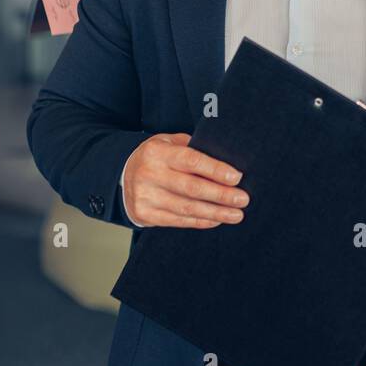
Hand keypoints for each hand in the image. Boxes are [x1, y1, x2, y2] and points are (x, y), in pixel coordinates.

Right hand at [123, 132, 247, 227]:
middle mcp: (149, 174)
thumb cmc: (157, 157)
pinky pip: (178, 221)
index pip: (191, 161)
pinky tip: (216, 220)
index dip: (215, 170)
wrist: (122, 174)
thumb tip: (228, 163)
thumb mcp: (170, 143)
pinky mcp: (144, 214)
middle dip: (221, 195)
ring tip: (236, 214)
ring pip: (187, 208)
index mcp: (158, 152)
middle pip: (191, 188)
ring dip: (215, 213)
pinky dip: (200, 221)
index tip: (237, 178)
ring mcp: (145, 196)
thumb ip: (194, 149)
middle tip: (243, 199)